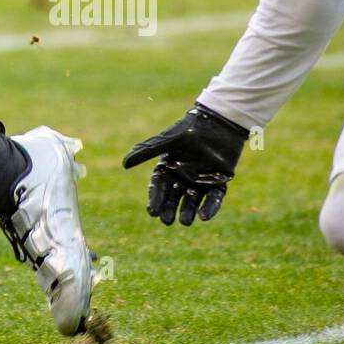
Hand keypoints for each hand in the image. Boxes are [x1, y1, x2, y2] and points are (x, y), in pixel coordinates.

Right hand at [123, 102, 249, 225]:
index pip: (159, 186)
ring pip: (192, 200)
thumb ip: (146, 152)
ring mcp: (202, 178)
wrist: (217, 121)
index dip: (155, 198)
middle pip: (174, 197)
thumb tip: (124, 164)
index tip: (152, 211)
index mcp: (169, 165)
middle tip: (166, 220)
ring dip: (188, 211)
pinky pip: (214, 198)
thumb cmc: (189, 129)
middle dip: (169, 209)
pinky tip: (204, 217)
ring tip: (185, 221)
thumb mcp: (166, 141)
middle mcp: (184, 174)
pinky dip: (210, 208)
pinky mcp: (219, 181)